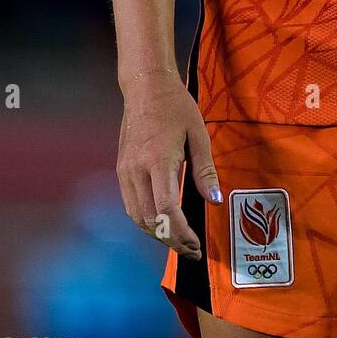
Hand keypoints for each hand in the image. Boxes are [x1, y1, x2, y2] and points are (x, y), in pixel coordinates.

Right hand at [116, 71, 222, 259]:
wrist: (146, 88)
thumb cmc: (177, 107)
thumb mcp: (198, 134)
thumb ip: (205, 170)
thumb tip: (215, 201)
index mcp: (158, 159)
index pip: (166, 208)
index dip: (180, 232)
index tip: (196, 244)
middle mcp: (136, 169)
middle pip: (150, 220)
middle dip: (171, 239)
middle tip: (191, 249)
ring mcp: (125, 171)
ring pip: (137, 217)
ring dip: (157, 234)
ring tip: (179, 240)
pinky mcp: (121, 170)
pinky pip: (131, 205)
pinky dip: (146, 220)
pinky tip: (163, 222)